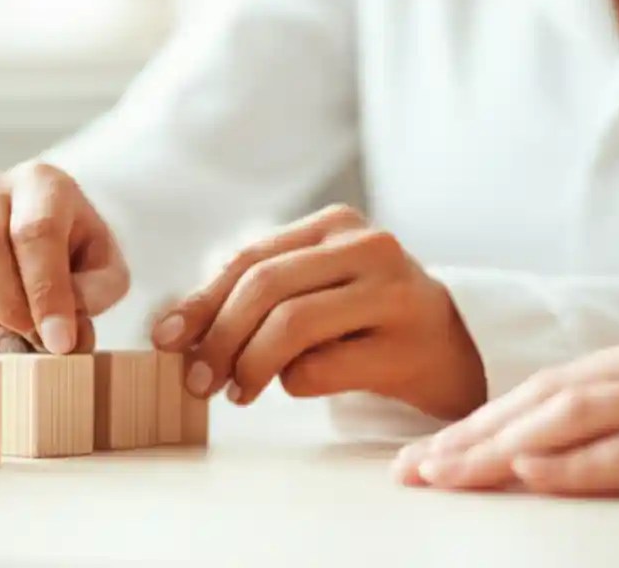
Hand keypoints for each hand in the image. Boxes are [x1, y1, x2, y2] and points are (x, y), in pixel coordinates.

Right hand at [0, 161, 128, 355]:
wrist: (39, 239)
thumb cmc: (74, 252)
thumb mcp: (103, 265)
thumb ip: (96, 291)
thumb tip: (63, 330)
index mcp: (40, 183)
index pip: (36, 231)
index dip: (46, 292)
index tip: (59, 342)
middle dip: (5, 306)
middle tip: (31, 345)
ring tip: (4, 348)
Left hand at [150, 205, 485, 420]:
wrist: (454, 351)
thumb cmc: (366, 320)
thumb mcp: (315, 288)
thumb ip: (255, 295)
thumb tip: (174, 330)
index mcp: (336, 224)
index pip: (249, 259)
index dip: (200, 301)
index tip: (164, 339)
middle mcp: (369, 246)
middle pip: (265, 287)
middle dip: (217, 338)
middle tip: (197, 381)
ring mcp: (395, 293)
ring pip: (292, 324)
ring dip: (249, 365)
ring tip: (236, 393)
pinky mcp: (410, 346)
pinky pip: (324, 367)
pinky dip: (294, 382)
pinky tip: (295, 385)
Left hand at [393, 311, 618, 497]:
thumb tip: (565, 449)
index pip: (560, 382)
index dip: (490, 416)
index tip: (434, 450)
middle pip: (554, 393)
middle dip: (476, 433)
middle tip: (415, 469)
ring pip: (581, 412)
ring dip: (504, 446)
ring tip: (446, 473)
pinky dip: (585, 459)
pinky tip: (533, 472)